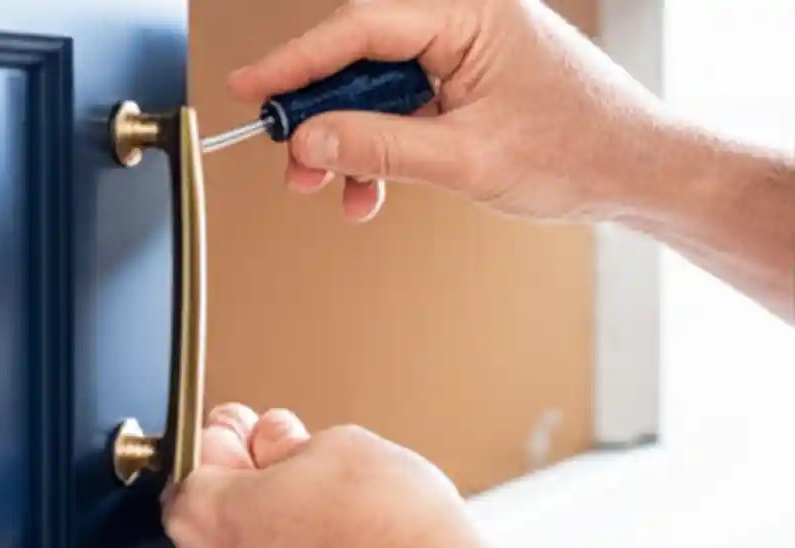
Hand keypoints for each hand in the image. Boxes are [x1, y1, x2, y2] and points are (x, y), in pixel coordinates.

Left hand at [164, 403, 485, 547]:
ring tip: (332, 515)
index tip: (255, 428)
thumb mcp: (338, 445)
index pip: (196, 451)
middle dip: (252, 480)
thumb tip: (273, 441)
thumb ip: (285, 439)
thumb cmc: (394, 539)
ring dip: (274, 528)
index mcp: (200, 518)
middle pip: (212, 509)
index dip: (235, 432)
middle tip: (303, 469)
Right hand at [228, 0, 666, 221]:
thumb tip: (309, 140)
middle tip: (292, 160)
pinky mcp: (464, 84)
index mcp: (469, 12)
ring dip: (348, 142)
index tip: (250, 89)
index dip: (296, 60)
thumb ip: (380, 146)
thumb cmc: (580, 150)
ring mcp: (462, 53)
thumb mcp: (466, 156)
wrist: (637, 173)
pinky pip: (400, 110)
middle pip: (359, 58)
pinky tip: (370, 191)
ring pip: (374, 90)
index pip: (359, 27)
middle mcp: (463, 21)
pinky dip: (379, 152)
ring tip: (330, 188)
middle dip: (321, 115)